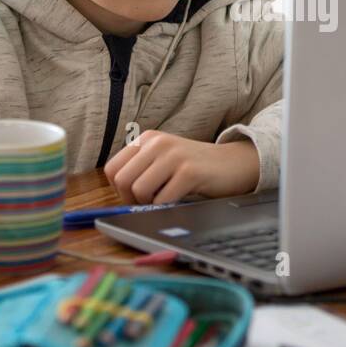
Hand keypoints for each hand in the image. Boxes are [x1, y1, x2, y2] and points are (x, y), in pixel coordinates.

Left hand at [104, 131, 259, 204]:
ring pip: (139, 190)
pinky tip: (179, 200)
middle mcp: (157, 142)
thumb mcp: (163, 160)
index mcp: (147, 139)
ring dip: (148, 204)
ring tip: (164, 200)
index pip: (112, 169)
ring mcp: (174, 155)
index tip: (136, 196)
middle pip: (122, 181)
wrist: (233, 164)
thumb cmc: (195, 168)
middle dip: (131, 200)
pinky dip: (166, 207)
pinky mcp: (189, 171)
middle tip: (149, 203)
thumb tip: (117, 194)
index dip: (119, 190)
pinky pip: (163, 199)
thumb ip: (140, 169)